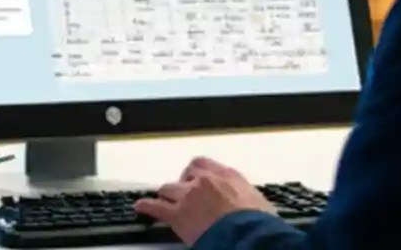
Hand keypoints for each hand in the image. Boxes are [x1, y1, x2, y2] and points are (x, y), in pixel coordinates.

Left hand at [135, 157, 275, 245]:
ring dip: (167, 194)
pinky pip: (156, 207)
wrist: (247, 235)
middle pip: (186, 173)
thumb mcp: (260, 205)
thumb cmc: (258, 224)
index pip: (206, 165)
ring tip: (163, 198)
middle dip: (183, 182)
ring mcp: (190, 196)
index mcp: (228, 176)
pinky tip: (140, 206)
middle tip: (182, 191)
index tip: (197, 177)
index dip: (199, 172)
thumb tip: (252, 207)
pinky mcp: (178, 214)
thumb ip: (247, 200)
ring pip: (170, 188)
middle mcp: (206, 181)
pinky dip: (147, 206)